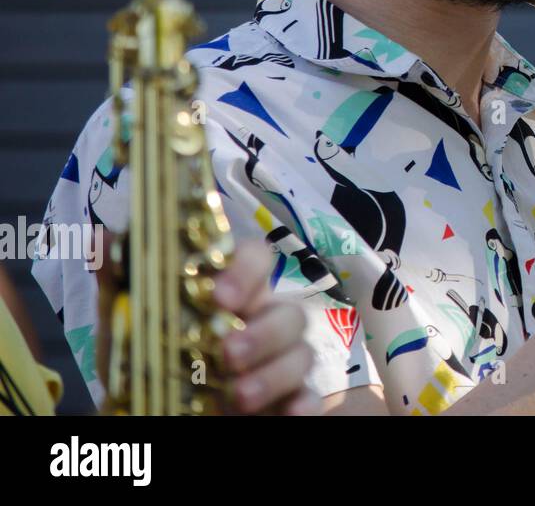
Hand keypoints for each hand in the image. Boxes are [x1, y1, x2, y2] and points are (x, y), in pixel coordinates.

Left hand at [94, 236, 318, 414]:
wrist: (145, 409)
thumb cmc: (146, 355)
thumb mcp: (125, 319)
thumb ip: (119, 281)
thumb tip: (102, 240)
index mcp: (235, 290)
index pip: (258, 260)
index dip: (247, 271)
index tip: (219, 295)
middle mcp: (265, 319)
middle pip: (289, 310)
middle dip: (263, 332)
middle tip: (226, 353)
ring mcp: (281, 359)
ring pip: (303, 353)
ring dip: (274, 372)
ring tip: (237, 395)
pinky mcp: (289, 397)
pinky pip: (313, 397)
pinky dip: (305, 403)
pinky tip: (289, 412)